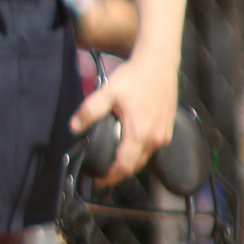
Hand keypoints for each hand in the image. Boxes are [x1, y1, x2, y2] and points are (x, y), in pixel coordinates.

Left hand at [70, 52, 176, 185]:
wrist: (159, 63)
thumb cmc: (134, 77)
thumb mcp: (106, 93)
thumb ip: (89, 112)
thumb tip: (74, 128)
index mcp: (139, 133)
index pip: (124, 166)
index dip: (110, 177)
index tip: (99, 180)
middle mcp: (155, 138)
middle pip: (135, 166)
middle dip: (119, 173)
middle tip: (103, 173)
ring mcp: (164, 134)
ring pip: (145, 157)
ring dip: (130, 162)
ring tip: (114, 159)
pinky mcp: (168, 128)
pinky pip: (153, 147)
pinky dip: (140, 151)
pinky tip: (129, 144)